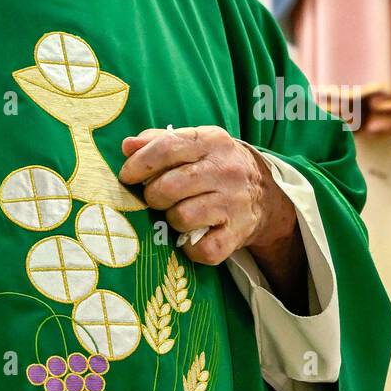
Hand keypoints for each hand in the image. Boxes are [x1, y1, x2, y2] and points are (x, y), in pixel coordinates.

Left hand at [117, 125, 296, 265]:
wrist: (264, 194)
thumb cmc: (215, 164)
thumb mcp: (194, 143)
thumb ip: (159, 140)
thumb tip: (127, 146)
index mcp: (211, 141)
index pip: (167, 147)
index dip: (140, 164)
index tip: (126, 176)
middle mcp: (226, 170)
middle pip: (169, 187)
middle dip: (152, 196)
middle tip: (155, 197)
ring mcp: (234, 203)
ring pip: (182, 217)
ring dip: (170, 219)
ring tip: (176, 213)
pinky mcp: (238, 233)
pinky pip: (202, 249)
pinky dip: (190, 249)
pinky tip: (190, 238)